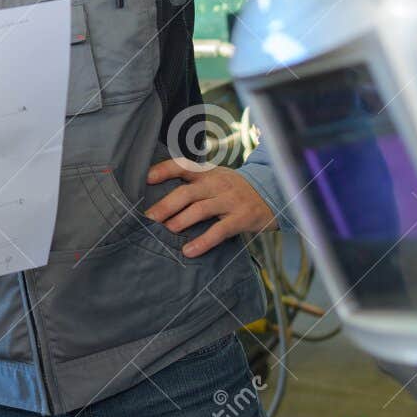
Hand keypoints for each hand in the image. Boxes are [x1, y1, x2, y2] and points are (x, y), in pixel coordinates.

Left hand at [144, 159, 278, 257]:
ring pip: (201, 210)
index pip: (182, 166)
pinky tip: (189, 250)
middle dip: (166, 205)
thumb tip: (159, 199)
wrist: (271, 195)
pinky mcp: (242, 218)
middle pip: (187, 192)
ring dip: (181, 221)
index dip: (164, 170)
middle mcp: (217, 184)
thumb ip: (193, 184)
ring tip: (166, 231)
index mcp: (207, 173)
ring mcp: (230, 200)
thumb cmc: (232, 189)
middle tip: (148, 217)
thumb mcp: (215, 178)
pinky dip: (203, 241)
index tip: (146, 178)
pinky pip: (220, 230)